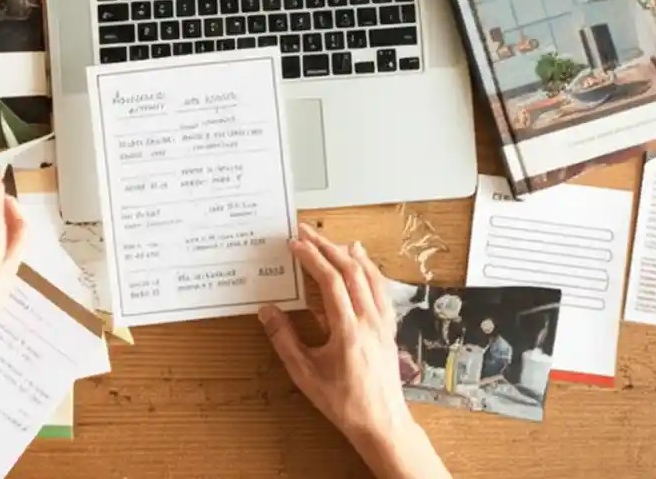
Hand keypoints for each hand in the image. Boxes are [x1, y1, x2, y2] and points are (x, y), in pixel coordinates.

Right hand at [258, 224, 448, 478]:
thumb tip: (268, 311)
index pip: (331, 281)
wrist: (381, 423)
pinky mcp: (388, 329)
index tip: (295, 245)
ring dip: (350, 255)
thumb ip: (285, 340)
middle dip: (327, 248)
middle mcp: (370, 321)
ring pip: (370, 277)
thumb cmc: (343, 402)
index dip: (312, 259)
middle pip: (351, 271)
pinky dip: (371, 271)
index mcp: (348, 330)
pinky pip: (382, 290)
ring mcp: (383, 324)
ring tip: (334, 241)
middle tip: (307, 233)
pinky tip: (365, 265)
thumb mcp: (305, 374)